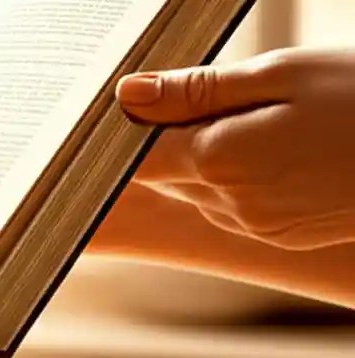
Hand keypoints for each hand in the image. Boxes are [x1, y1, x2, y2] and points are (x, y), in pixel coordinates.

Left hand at [119, 47, 354, 249]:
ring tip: (268, 122)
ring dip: (211, 158)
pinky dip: (241, 179)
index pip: (131, 159)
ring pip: (199, 189)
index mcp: (218, 161)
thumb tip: (127, 96)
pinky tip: (284, 152)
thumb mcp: (282, 75)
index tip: (127, 108)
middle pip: (164, 173)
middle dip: (174, 138)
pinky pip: (234, 206)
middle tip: (223, 99)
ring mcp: (255, 227)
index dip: (120, 134)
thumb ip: (196, 91)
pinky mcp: (279, 237)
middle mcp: (228, 205)